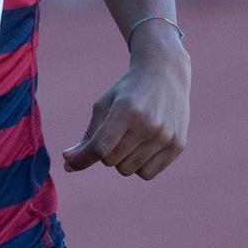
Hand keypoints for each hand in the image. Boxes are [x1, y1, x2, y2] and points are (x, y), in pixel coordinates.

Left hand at [63, 39, 189, 178]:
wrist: (166, 73)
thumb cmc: (128, 90)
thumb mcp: (104, 104)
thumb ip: (88, 136)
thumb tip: (68, 164)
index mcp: (127, 110)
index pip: (100, 147)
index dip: (82, 158)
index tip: (70, 162)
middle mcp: (149, 124)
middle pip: (111, 161)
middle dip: (105, 152)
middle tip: (114, 133)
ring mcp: (166, 136)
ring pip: (128, 170)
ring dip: (122, 160)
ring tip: (130, 138)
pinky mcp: (178, 145)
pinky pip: (147, 174)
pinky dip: (139, 166)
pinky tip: (143, 146)